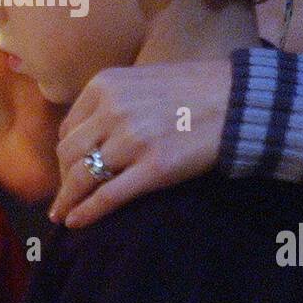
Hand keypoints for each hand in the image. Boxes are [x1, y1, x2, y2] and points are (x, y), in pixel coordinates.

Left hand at [49, 59, 230, 227]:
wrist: (239, 99)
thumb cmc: (194, 89)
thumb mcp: (141, 80)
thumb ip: (113, 101)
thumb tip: (89, 133)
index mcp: (105, 85)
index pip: (68, 128)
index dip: (66, 154)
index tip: (70, 169)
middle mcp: (112, 110)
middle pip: (69, 153)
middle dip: (64, 178)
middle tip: (67, 195)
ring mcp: (132, 140)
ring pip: (82, 176)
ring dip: (68, 200)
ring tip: (62, 214)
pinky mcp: (154, 168)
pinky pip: (108, 196)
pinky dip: (86, 212)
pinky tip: (75, 222)